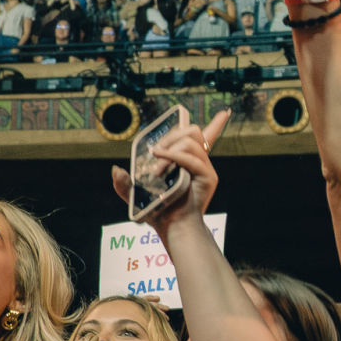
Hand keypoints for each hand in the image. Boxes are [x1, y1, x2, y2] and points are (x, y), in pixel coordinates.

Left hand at [111, 111, 230, 232]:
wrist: (171, 228)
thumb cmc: (157, 213)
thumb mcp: (135, 195)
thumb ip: (123, 183)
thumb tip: (116, 170)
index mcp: (189, 163)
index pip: (207, 138)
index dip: (217, 124)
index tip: (225, 112)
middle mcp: (201, 163)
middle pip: (192, 132)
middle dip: (170, 136)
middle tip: (155, 153)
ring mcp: (206, 169)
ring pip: (189, 141)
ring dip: (168, 150)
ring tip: (156, 169)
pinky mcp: (208, 177)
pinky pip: (190, 157)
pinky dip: (172, 155)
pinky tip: (159, 159)